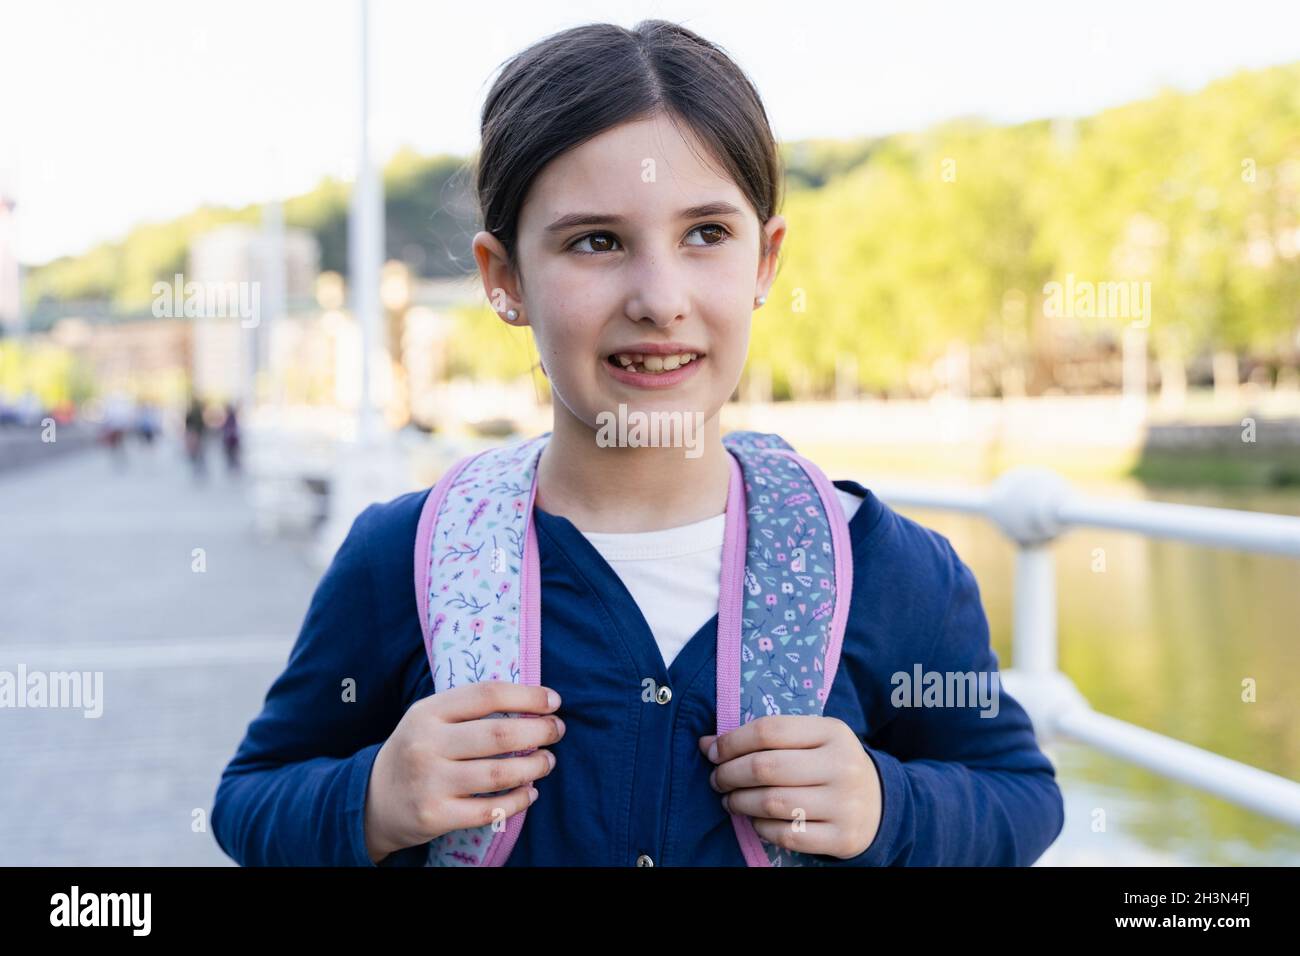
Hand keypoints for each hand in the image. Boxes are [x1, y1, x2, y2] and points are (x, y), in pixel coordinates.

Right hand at [364, 681, 564, 863]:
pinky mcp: (435, 816)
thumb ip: (471, 708)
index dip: (527, 696)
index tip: (554, 701)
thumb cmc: (418, 750)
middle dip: (539, 731)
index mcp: (427, 712)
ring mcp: (429, 782)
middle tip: (557, 731)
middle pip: (498, 734)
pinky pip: (489, 810)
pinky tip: (530, 792)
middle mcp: (426, 744)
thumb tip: (535, 703)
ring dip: (534, 767)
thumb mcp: (431, 718)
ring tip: (548, 761)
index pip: (487, 694)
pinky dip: (518, 801)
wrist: (372, 800)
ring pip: (498, 774)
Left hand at [698, 715, 881, 859]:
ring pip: (772, 803)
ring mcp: (845, 804)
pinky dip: (761, 828)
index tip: (712, 752)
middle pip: (766, 767)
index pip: (770, 730)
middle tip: (717, 779)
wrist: (879, 803)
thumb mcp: (809, 739)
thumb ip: (764, 738)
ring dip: (740, 802)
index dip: (732, 742)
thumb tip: (706, 744)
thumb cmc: (829, 764)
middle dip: (729, 774)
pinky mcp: (843, 837)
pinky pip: (787, 835)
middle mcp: (842, 766)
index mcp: (833, 731)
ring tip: (731, 800)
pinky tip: (756, 820)